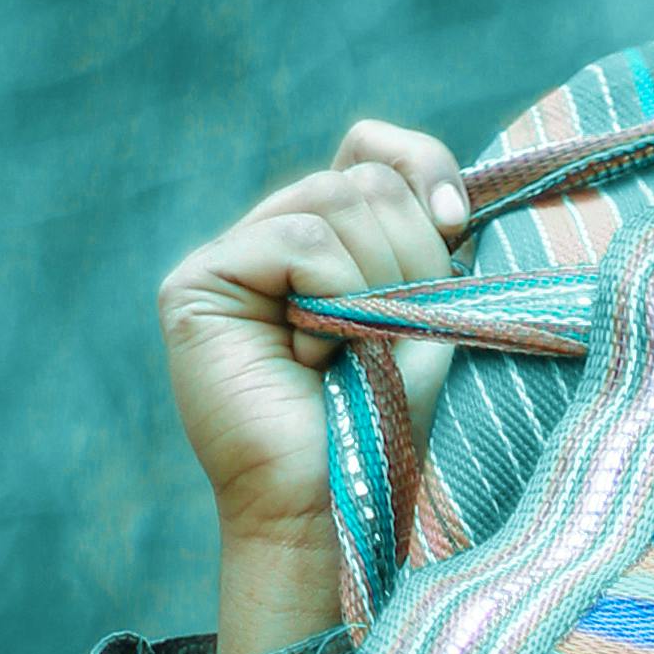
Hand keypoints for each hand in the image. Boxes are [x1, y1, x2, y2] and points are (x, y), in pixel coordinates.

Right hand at [157, 118, 467, 653]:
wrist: (333, 505)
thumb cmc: (381, 426)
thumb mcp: (425, 321)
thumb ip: (426, 245)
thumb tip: (448, 192)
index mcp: (329, 242)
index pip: (370, 149)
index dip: (420, 164)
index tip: (458, 222)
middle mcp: (272, 237)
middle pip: (360, 177)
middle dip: (407, 255)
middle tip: (394, 333)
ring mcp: (229, 257)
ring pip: (332, 199)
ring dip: (371, 286)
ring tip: (349, 353)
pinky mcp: (196, 282)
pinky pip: (298, 240)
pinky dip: (331, 299)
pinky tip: (311, 356)